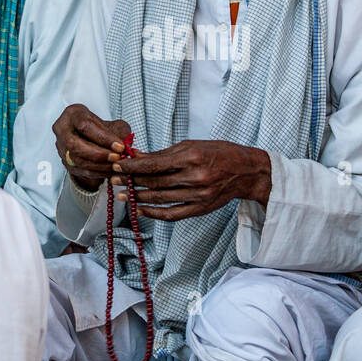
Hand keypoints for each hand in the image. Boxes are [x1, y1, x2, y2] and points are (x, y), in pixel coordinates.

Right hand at [52, 104, 131, 190]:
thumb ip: (120, 131)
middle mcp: (62, 129)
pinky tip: (109, 171)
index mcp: (73, 114)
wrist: (89, 137)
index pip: (85, 126)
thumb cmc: (100, 128)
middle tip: (116, 157)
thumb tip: (125, 144)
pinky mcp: (64, 161)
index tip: (120, 146)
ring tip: (115, 165)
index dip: (103, 137)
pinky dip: (96, 172)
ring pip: (76, 160)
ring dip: (99, 165)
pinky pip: (79, 170)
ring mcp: (61, 146)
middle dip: (98, 154)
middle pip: (75, 144)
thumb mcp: (112, 123)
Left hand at [112, 140, 270, 221]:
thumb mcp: (192, 146)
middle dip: (132, 181)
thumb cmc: (219, 153)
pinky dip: (154, 214)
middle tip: (115, 180)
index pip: (154, 164)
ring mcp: (199, 195)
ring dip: (139, 197)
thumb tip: (137, 156)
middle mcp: (195, 177)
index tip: (117, 165)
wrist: (246, 171)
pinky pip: (173, 214)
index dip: (133, 166)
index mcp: (192, 157)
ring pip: (161, 199)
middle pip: (155, 182)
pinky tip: (141, 210)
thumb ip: (164, 154)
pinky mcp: (201, 208)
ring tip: (124, 195)